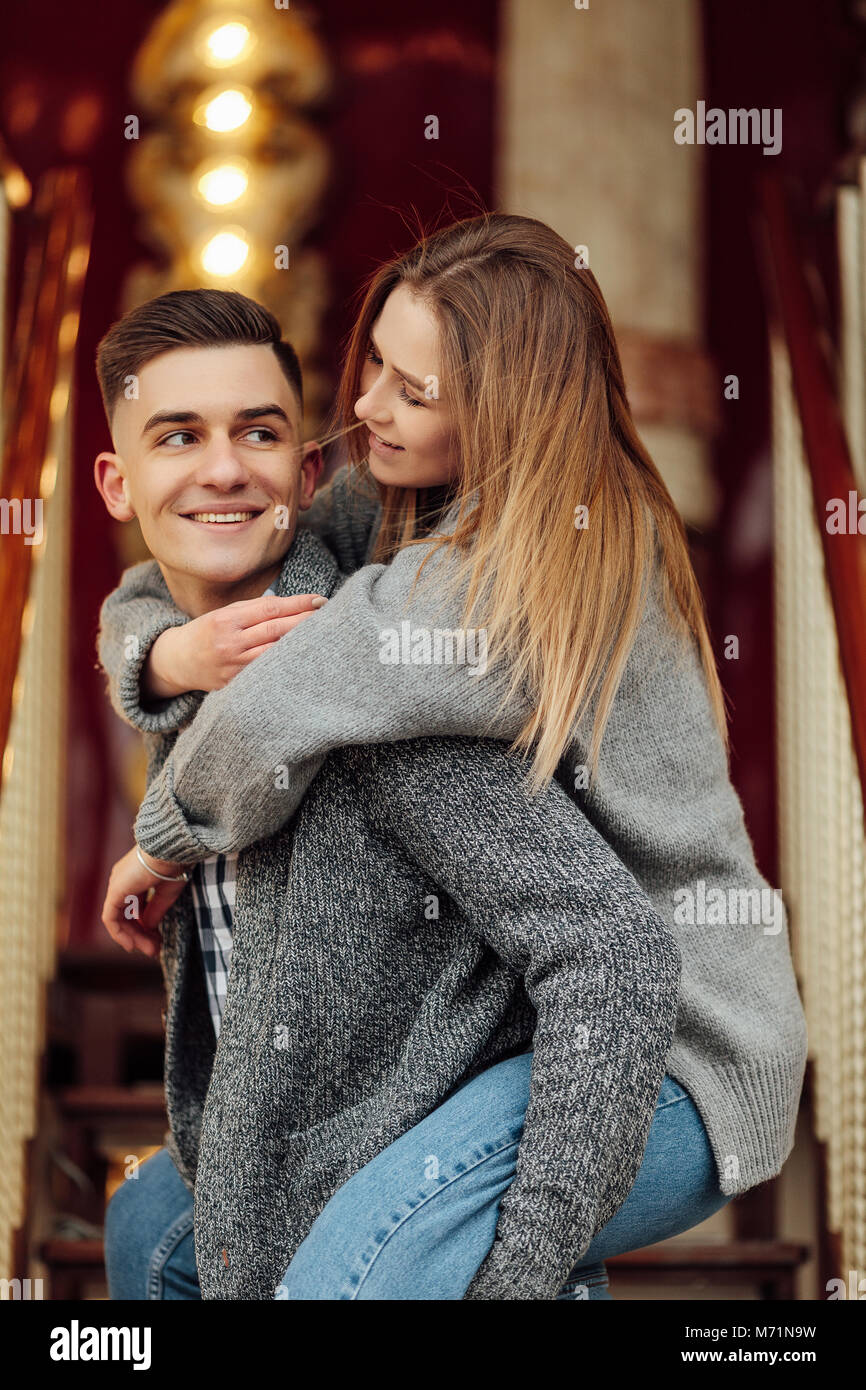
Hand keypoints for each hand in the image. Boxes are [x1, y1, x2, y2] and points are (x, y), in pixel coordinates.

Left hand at [101, 845, 189, 955]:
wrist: (170, 851)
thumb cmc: (173, 866)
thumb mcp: (166, 892)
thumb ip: (155, 910)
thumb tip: (148, 927)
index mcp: (134, 878)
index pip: (135, 907)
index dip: (145, 925)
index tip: (159, 939)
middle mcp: (122, 881)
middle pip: (127, 915)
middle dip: (140, 934)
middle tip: (154, 950)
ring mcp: (116, 886)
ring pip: (118, 919)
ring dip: (133, 937)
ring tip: (149, 950)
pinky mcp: (115, 892)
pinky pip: (110, 918)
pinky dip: (119, 933)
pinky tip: (131, 945)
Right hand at [144, 593, 327, 698]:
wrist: (176, 663)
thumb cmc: (205, 633)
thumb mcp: (224, 614)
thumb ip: (253, 609)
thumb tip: (289, 604)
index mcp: (226, 620)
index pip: (270, 608)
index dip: (297, 603)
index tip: (319, 600)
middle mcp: (230, 643)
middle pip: (276, 630)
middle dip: (305, 621)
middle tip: (329, 615)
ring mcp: (233, 666)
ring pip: (274, 653)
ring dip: (300, 643)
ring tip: (322, 635)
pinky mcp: (236, 684)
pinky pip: (266, 673)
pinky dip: (285, 664)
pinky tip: (303, 659)